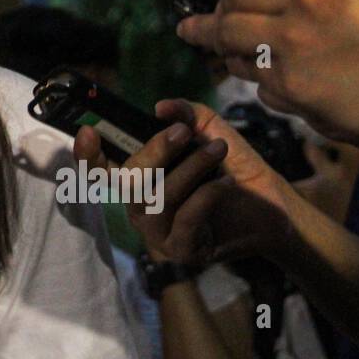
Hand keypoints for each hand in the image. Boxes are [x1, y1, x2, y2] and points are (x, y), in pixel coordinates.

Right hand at [73, 99, 297, 265]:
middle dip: (156, 151)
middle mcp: (139, 208)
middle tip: (186, 132)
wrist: (272, 208)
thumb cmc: (234, 168)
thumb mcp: (210, 131)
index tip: (89, 132)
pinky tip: (226, 183)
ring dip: (191, 168)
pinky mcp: (180, 251)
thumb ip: (186, 114)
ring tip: (218, 150)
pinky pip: (185, 218)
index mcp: (138, 180)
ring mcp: (157, 233)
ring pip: (158, 198)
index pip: (101, 172)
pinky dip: (207, 194)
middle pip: (129, 181)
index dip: (87, 155)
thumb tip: (161, 107)